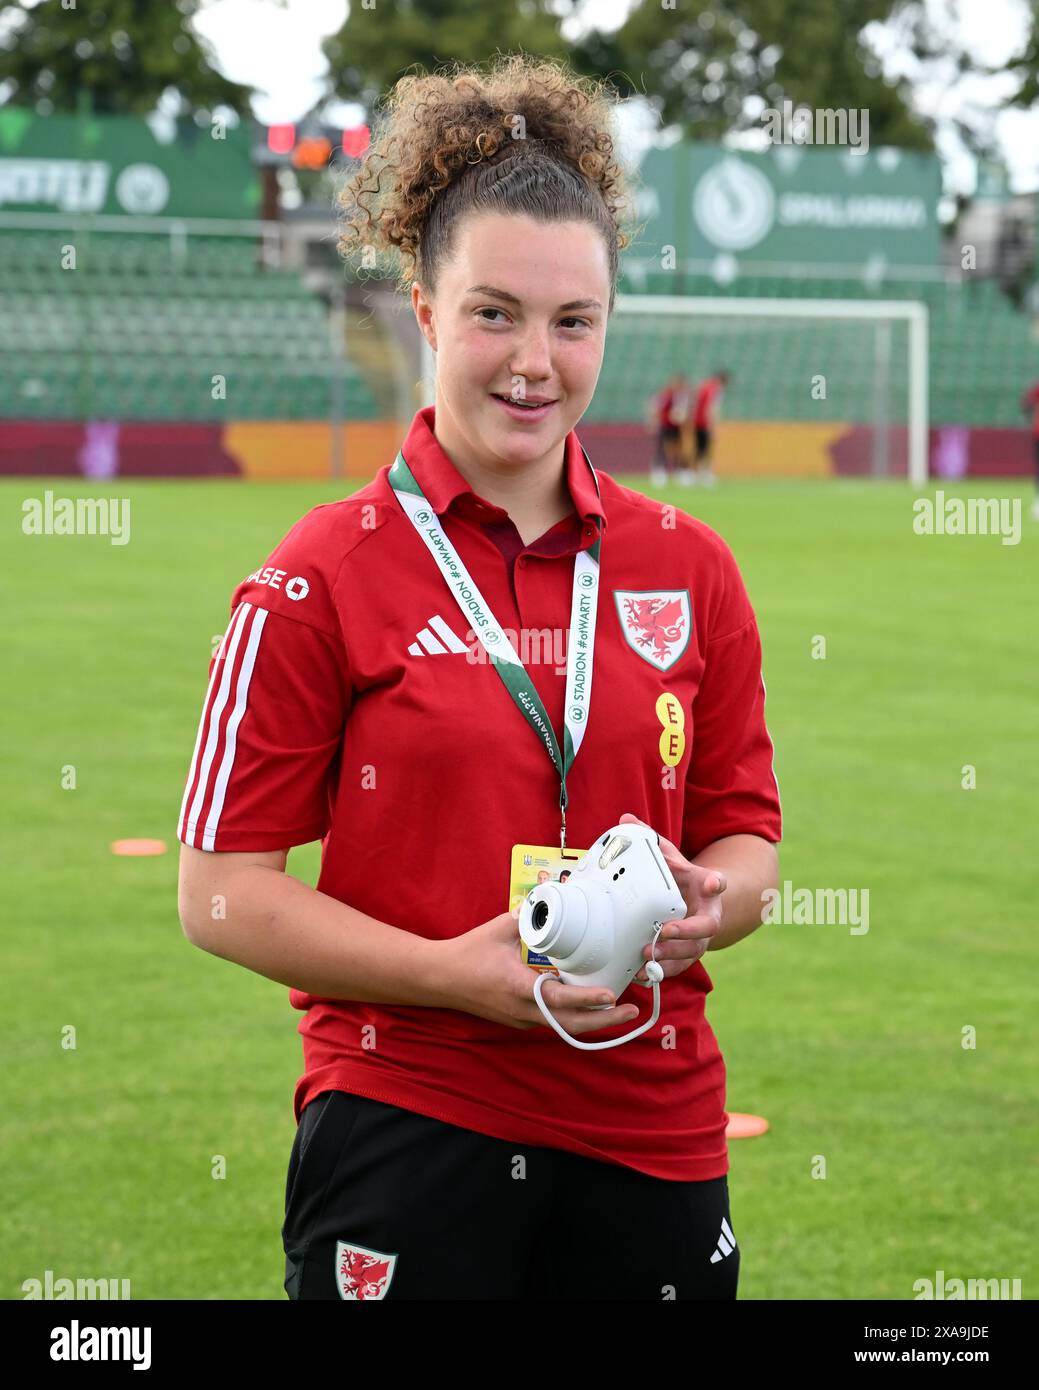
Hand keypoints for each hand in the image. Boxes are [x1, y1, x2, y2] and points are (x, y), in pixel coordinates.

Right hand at [438, 910, 640, 1033]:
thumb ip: (528, 917)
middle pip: (570, 1024)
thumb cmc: (467, 954)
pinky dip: (574, 1017)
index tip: (610, 995)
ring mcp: (521, 1019)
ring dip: (592, 1020)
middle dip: (604, 1020)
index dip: (587, 998)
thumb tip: (551, 903)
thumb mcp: (499, 929)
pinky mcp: (519, 1019)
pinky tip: (589, 1007)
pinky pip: (553, 1022)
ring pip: (563, 1026)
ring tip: (618, 1010)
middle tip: (632, 1009)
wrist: (439, 979)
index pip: (559, 998)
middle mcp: (522, 1010)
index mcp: (518, 988)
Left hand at [617, 813, 724, 980]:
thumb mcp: (666, 858)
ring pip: (692, 952)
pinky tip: (641, 972)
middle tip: (664, 931)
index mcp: (705, 886)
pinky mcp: (687, 955)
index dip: (716, 883)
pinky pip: (678, 967)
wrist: (688, 903)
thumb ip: (650, 840)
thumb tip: (625, 819)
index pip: (717, 882)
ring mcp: (700, 938)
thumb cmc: (677, 879)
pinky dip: (661, 971)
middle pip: (707, 926)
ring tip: (648, 954)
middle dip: (687, 932)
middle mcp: (708, 914)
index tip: (713, 883)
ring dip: (671, 955)